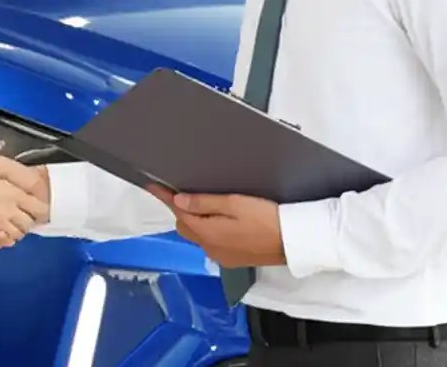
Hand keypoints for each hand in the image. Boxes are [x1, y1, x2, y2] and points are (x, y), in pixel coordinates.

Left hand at [149, 186, 286, 267]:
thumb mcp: (234, 204)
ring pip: (198, 236)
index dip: (165, 198)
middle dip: (182, 210)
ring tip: (205, 205)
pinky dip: (208, 232)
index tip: (153, 186)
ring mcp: (221, 257)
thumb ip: (204, 203)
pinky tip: (220, 222)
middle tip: (185, 192)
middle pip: (185, 226)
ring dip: (195, 222)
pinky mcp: (232, 260)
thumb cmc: (267, 218)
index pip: (179, 212)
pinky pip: (211, 244)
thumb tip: (178, 200)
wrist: (294, 241)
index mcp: (207, 233)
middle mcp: (210, 248)